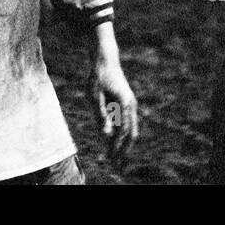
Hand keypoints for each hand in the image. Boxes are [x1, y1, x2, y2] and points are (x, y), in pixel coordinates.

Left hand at [88, 26, 138, 166]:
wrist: (105, 60)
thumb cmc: (97, 76)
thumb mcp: (94, 95)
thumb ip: (100, 115)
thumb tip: (107, 135)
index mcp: (124, 104)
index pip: (122, 131)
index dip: (117, 146)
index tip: (111, 159)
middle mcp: (131, 105)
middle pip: (131, 134)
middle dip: (124, 150)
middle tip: (117, 165)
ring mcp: (130, 104)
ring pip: (130, 130)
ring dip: (123, 144)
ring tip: (115, 158)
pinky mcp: (126, 104)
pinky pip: (126, 123)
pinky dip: (121, 135)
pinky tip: (112, 142)